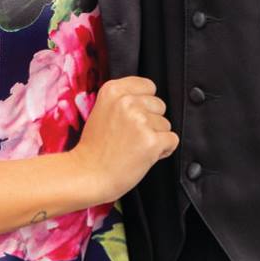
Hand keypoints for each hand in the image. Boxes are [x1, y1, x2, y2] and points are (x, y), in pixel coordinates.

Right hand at [71, 76, 178, 203]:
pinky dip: (163, 150)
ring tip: (134, 147)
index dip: (145, 104)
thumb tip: (148, 100)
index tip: (134, 116)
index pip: (148, 86)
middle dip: (151, 121)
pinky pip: (172, 140)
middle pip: (159, 105)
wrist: (87, 174)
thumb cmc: (94, 149)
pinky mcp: (151, 141)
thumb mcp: (101, 111)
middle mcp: (127, 102)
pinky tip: (144, 155)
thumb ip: (123, 101)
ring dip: (155, 137)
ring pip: (166, 124)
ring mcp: (140, 121)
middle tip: (131, 136)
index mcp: (113, 90)